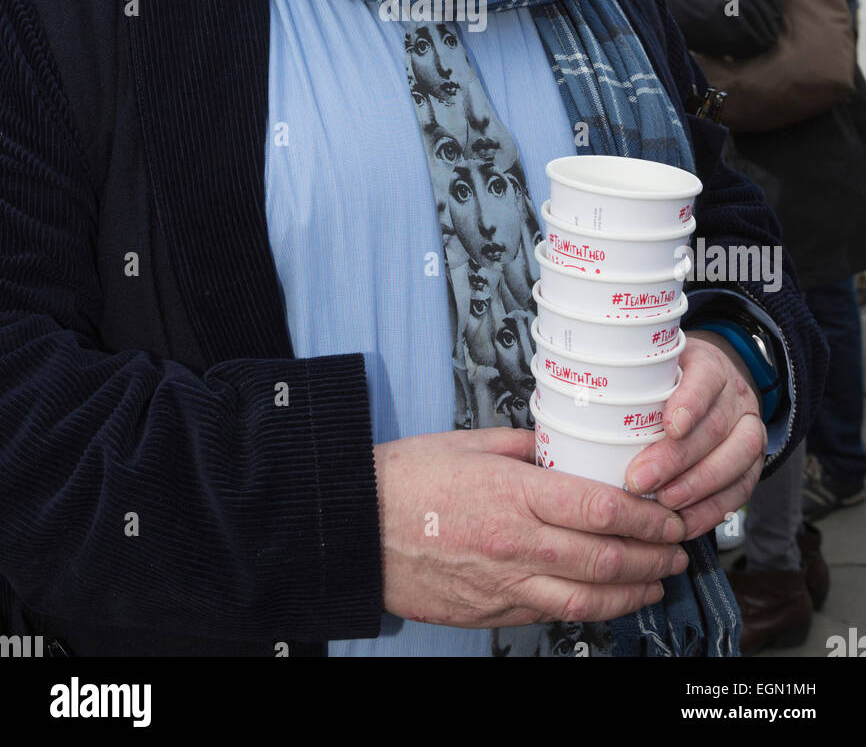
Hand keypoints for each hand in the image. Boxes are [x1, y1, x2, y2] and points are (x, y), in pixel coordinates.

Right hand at [374, 426, 687, 628]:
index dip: (647, 517)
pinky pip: (552, 614)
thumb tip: (562, 447)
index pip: (602, 510)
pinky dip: (590, 610)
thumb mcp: (470, 443)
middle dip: (654, 556)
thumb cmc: (407, 478)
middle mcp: (517, 543)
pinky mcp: (492, 610)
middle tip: (678, 549)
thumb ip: (525, 446)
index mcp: (515, 494)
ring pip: (587, 599)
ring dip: (633, 592)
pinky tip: (607, 600)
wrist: (356, 528)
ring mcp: (506, 583)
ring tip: (657, 582)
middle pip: (606, 559)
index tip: (670, 514)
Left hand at [624, 333, 766, 539]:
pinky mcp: (753, 462)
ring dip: (697, 486)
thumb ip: (628, 383)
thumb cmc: (673, 378)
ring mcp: (749, 429)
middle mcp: (735, 396)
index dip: (690, 403)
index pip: (705, 380)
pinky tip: (686, 522)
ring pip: (736, 459)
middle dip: (677, 458)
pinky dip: (713, 509)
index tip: (670, 426)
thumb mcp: (655, 367)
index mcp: (709, 366)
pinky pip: (741, 489)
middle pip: (714, 427)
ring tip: (664, 503)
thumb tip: (570, 409)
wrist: (716, 383)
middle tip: (640, 480)